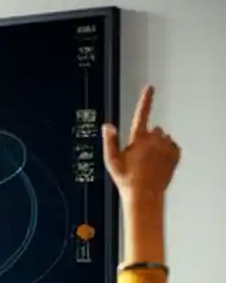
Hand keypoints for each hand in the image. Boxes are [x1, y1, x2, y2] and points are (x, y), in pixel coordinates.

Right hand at [102, 85, 179, 203]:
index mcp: (139, 139)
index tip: (150, 88)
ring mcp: (167, 147)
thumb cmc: (127, 179)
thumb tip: (108, 126)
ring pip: (163, 137)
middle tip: (138, 155)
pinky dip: (166, 150)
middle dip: (147, 137)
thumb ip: (110, 141)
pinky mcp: (175, 154)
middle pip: (153, 129)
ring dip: (157, 144)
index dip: (145, 99)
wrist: (145, 195)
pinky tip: (158, 162)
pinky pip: (172, 146)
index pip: (142, 114)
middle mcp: (155, 140)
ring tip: (148, 161)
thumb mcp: (112, 161)